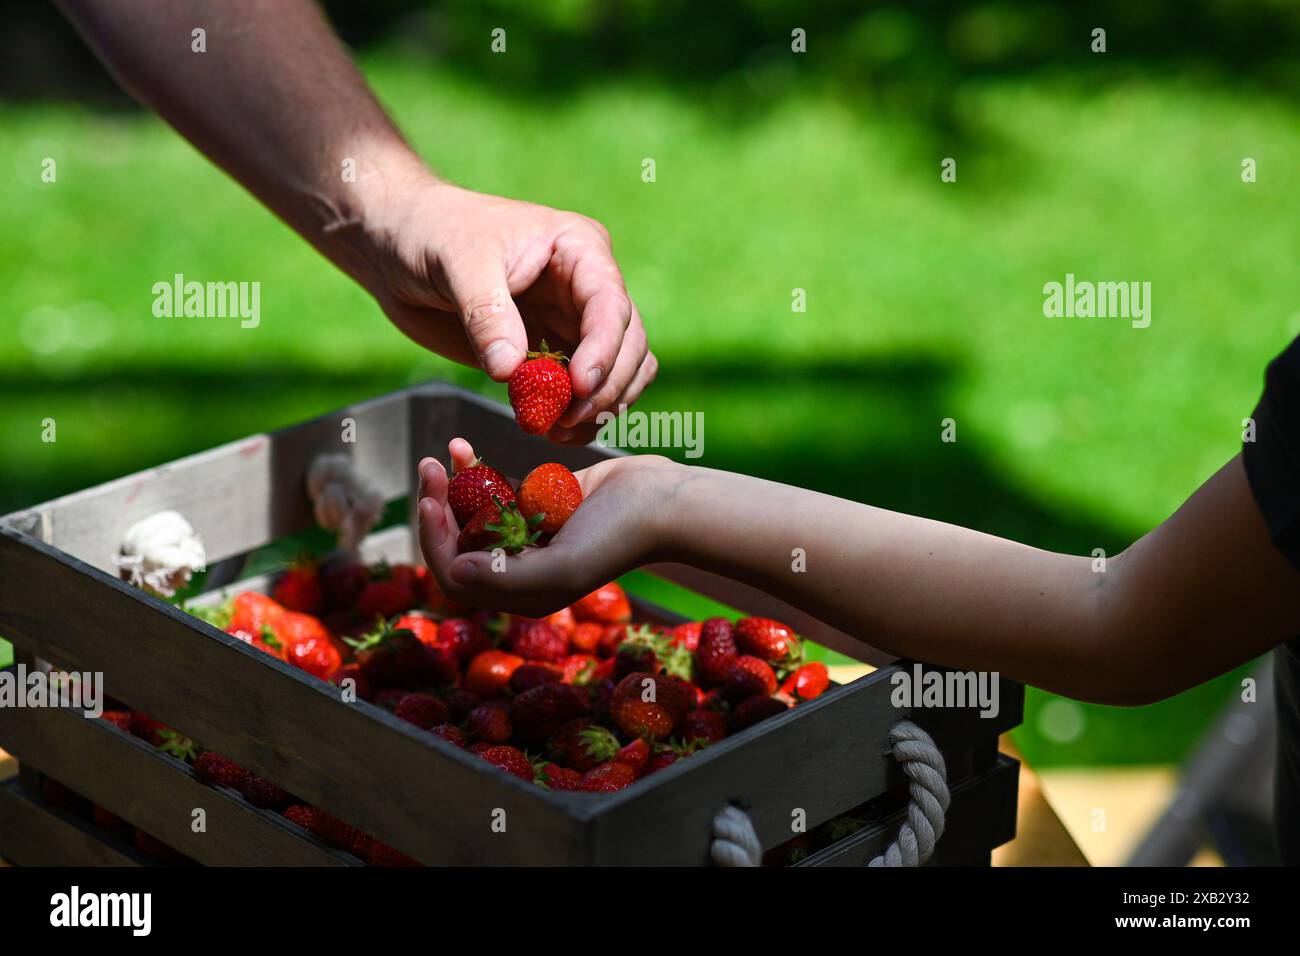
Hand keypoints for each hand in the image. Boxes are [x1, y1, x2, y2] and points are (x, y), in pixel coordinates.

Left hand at [360, 168, 656, 443]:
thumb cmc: (430, 231)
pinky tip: (552, 429)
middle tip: (566, 420)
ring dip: (600, 407)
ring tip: (559, 431)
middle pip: (628, 343)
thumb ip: (486, 314)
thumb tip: (509, 371)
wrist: (399, 245)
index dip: (604, 349)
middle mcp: (587, 286)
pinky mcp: (553, 354)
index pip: (611, 304)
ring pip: (619, 371)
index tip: (580, 388)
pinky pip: (585, 391)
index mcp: (578, 248)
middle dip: (606, 386)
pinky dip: (579, 415)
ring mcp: (573, 322)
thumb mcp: (456, 261)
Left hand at [415, 438, 682, 615]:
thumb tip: (453, 570)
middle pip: (459, 543)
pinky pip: (497, 491)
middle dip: (438, 506)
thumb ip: (505, 575)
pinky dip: (479, 472)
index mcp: (522, 593)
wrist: (663, 501)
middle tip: (428, 467)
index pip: (457, 576)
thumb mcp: (563, 565)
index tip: (430, 499)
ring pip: (473, 514)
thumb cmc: (619, 535)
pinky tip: (465, 448)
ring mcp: (531, 534)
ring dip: (454, 485)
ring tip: (447, 452)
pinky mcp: (541, 503)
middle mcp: (521, 568)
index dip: (435, 541)